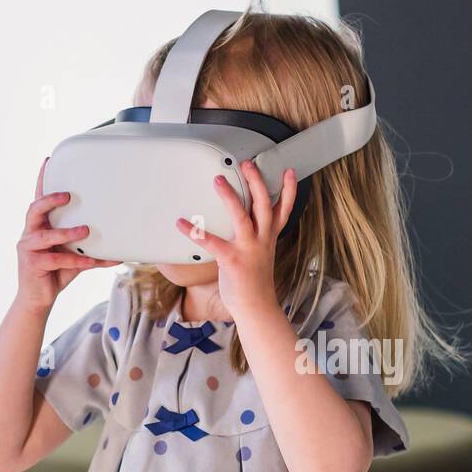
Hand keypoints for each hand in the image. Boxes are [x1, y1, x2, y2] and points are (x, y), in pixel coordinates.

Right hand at [16, 158, 121, 311]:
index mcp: (39, 226)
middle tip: (68, 195)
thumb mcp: (73, 256)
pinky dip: (75, 259)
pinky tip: (90, 260)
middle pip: (35, 209)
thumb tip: (119, 250)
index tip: (49, 161)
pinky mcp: (33, 265)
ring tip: (85, 230)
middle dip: (50, 200)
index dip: (42, 180)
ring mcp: (28, 248)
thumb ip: (89, 248)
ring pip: (44, 235)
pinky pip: (56, 259)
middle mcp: (30, 233)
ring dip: (66, 232)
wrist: (39, 298)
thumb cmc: (56, 272)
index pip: (39, 199)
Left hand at [175, 160, 296, 320]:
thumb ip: (255, 235)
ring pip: (242, 217)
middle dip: (257, 183)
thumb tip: (244, 220)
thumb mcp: (261, 253)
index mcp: (269, 237)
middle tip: (248, 164)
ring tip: (218, 180)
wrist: (256, 307)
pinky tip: (182, 223)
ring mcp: (248, 249)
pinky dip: (196, 232)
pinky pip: (212, 243)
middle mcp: (262, 239)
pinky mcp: (232, 261)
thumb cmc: (254, 281)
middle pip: (264, 205)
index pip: (283, 209)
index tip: (289, 172)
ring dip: (230, 197)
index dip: (289, 190)